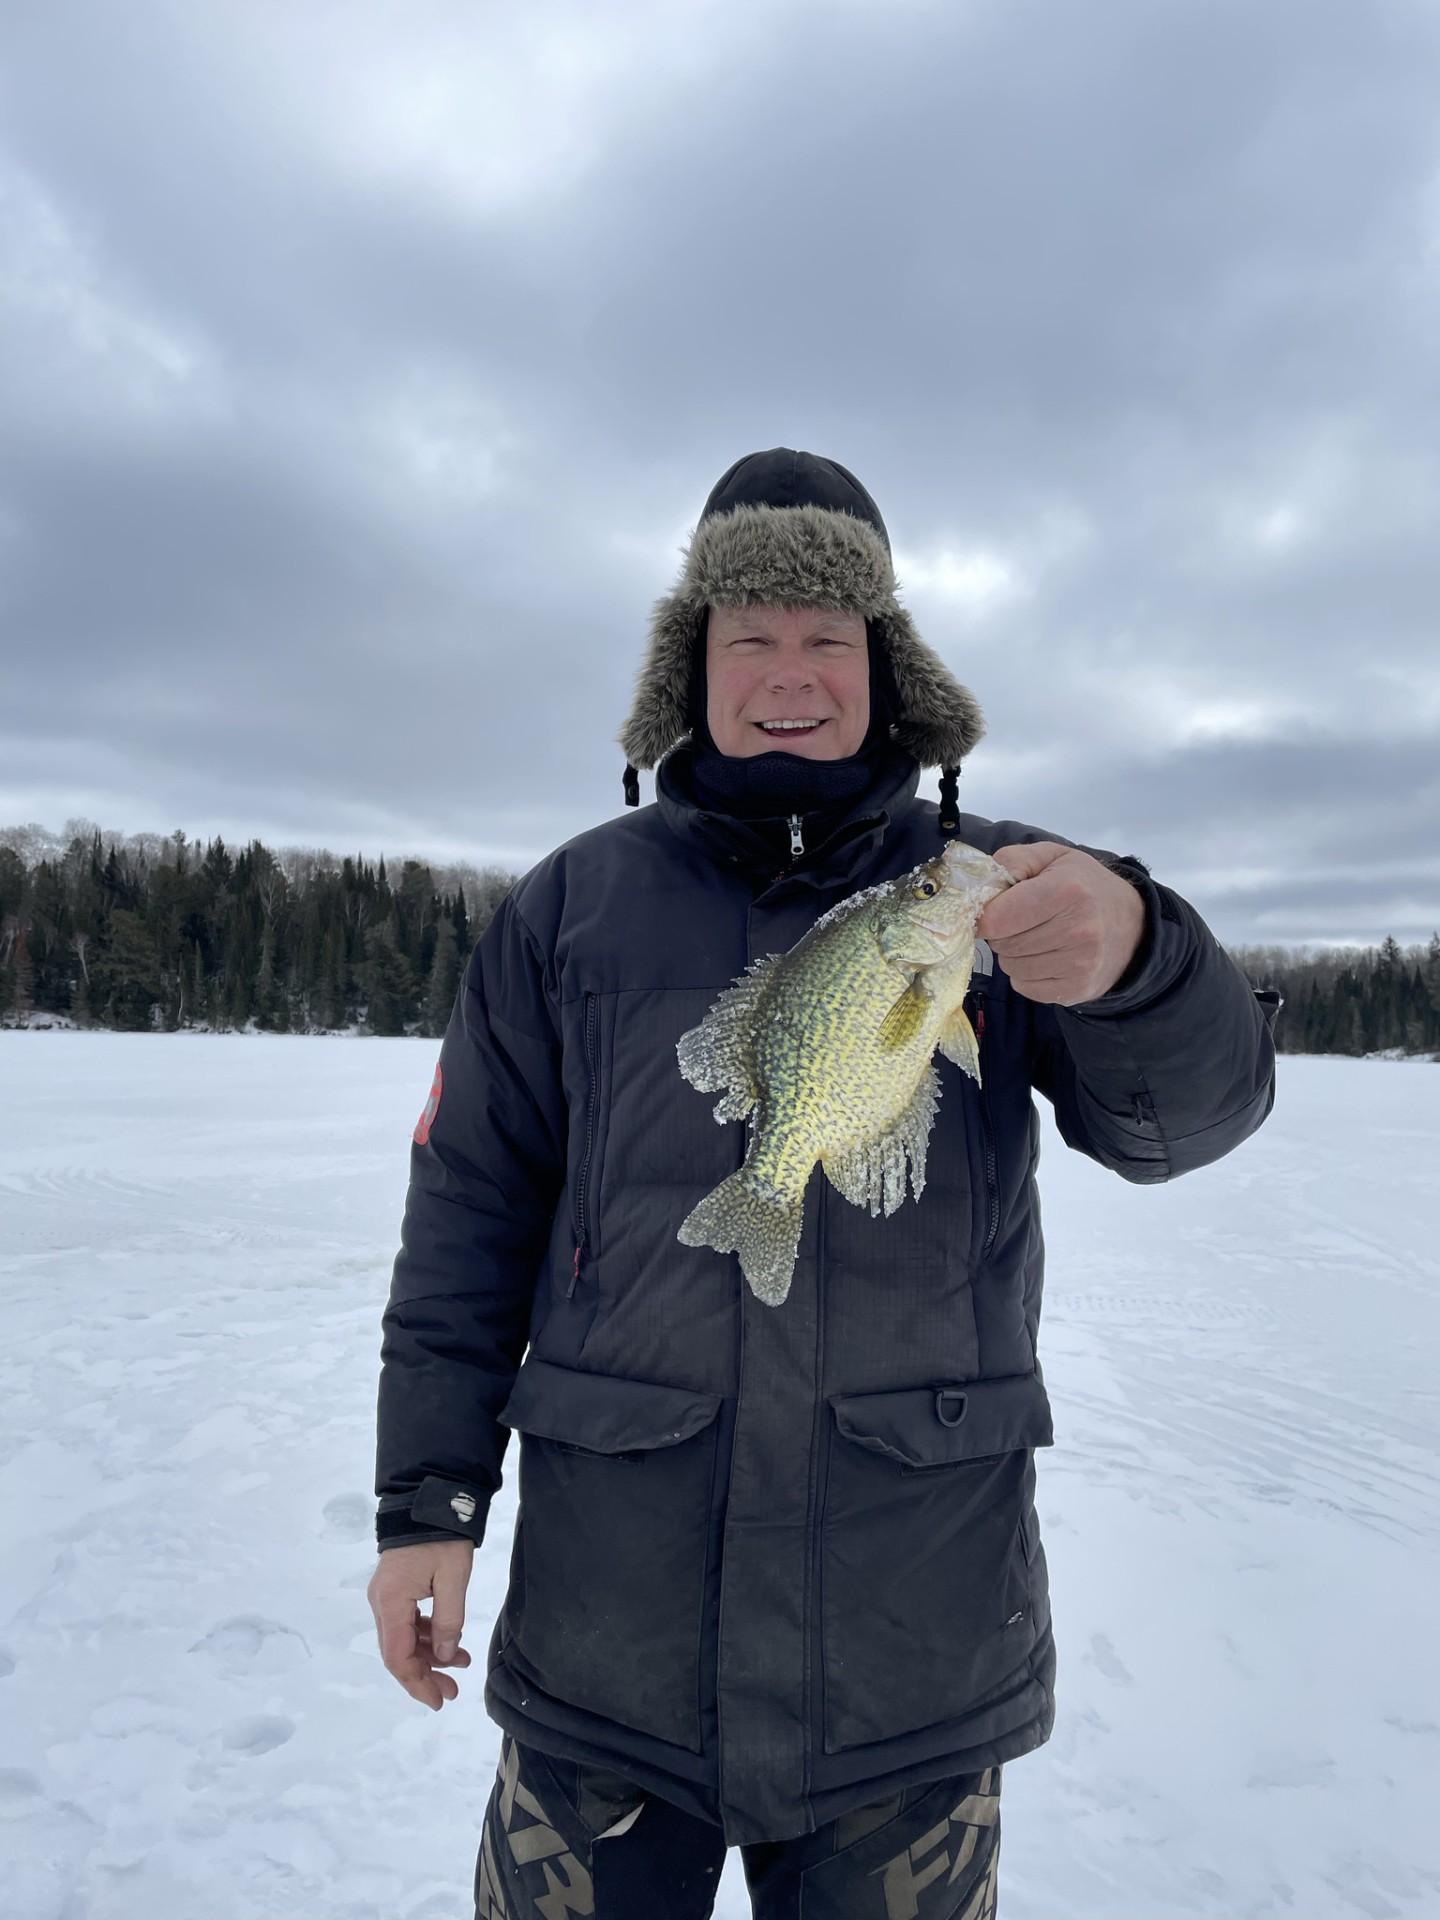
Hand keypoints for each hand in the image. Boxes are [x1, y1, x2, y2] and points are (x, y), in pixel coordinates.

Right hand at [367, 1540, 474, 1710]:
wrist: (429, 1500)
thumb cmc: (442, 1537)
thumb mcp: (452, 1579)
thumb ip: (448, 1621)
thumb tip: (446, 1656)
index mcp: (390, 1602)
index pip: (397, 1657)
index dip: (416, 1683)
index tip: (437, 1700)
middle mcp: (381, 1603)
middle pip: (397, 1652)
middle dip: (424, 1675)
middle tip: (452, 1691)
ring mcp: (386, 1596)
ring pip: (404, 1639)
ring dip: (429, 1657)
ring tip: (461, 1667)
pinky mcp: (395, 1589)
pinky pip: (407, 1623)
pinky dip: (427, 1637)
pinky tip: (450, 1644)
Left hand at [977, 842, 1144, 1005]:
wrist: (1133, 924)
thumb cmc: (1084, 885)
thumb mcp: (1052, 856)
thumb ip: (1012, 860)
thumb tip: (980, 885)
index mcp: (1066, 891)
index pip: (997, 918)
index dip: (985, 916)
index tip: (992, 911)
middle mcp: (1077, 929)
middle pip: (1002, 945)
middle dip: (1004, 933)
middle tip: (1023, 922)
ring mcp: (1080, 964)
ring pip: (1011, 968)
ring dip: (1015, 955)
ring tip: (1038, 938)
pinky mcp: (1077, 989)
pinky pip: (1025, 988)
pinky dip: (1027, 974)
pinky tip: (1047, 957)